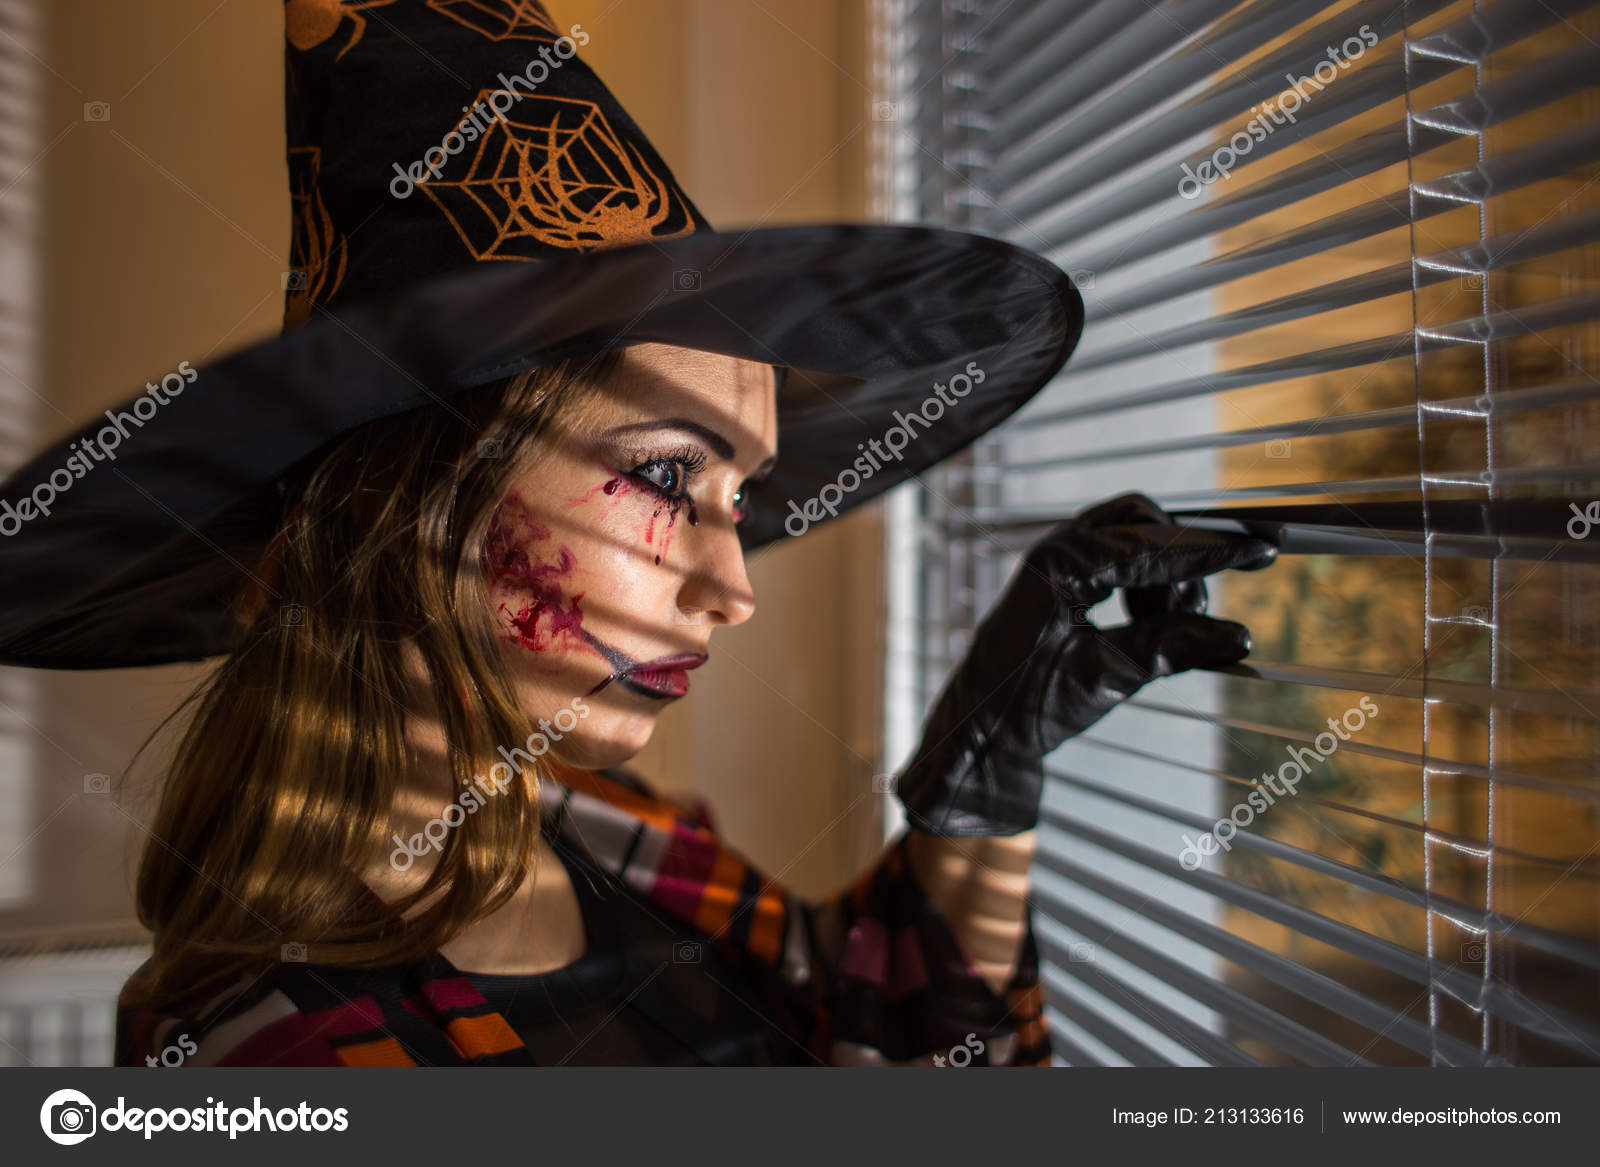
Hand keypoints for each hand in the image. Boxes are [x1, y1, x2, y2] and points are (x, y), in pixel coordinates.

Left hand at [894, 493, 1277, 835]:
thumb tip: (1239, 635)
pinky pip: (1121, 559)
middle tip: (1199, 615)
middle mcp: (1055, 550)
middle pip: (1143, 522)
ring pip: (1135, 537)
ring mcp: (1057, 560)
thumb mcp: (1106, 678)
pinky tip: (1150, 625)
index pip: (1150, 544)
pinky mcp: (1063, 578)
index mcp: (1058, 565)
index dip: (1210, 550)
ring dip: (1166, 574)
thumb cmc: (1029, 704)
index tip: (1264, 551)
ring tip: (1168, 630)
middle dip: (1182, 560)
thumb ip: (1170, 649)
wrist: (980, 732)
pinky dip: (1147, 584)